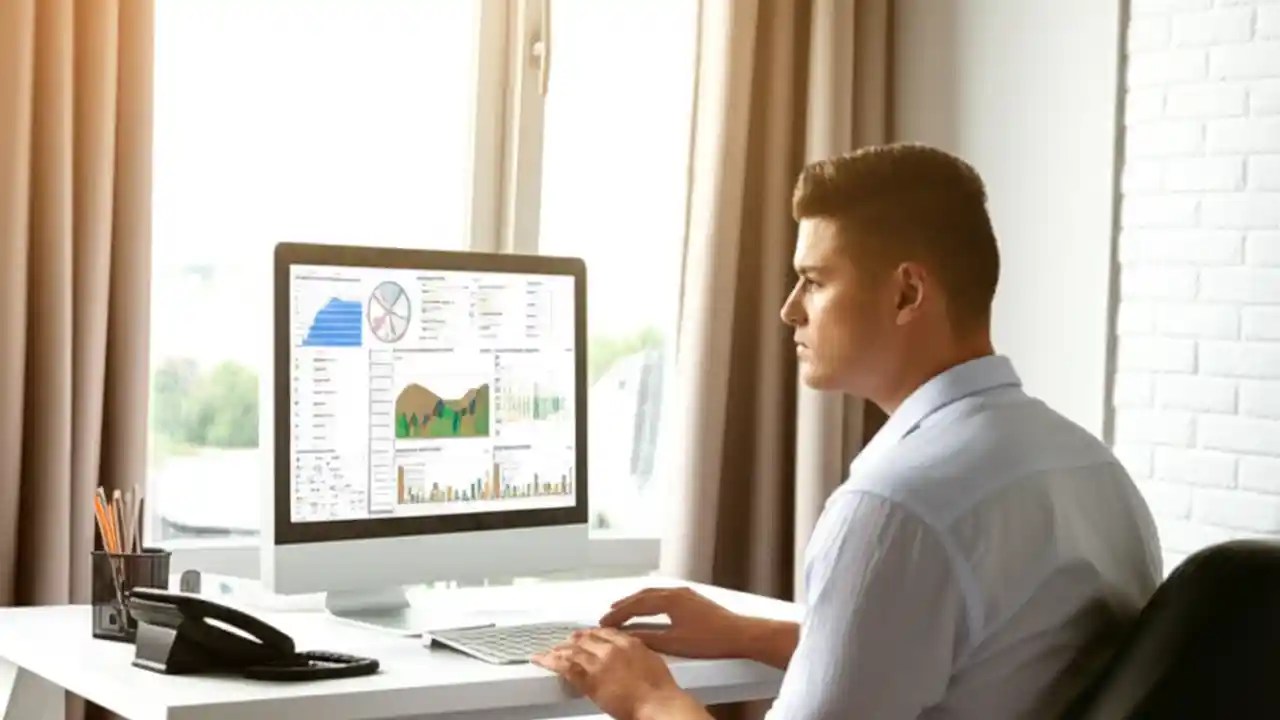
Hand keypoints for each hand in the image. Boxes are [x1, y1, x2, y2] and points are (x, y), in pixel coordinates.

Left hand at [532, 627, 700, 719]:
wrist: (658, 702)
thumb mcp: (653, 662)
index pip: (605, 632)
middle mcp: (612, 648)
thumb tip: (633, 656)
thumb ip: (638, 655)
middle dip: (574, 640)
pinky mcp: (590, 678)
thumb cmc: (660, 690)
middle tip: (565, 642)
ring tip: (549, 651)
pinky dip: (550, 662)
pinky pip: (565, 667)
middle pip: (586, 639)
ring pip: (572, 651)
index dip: (592, 633)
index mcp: (629, 643)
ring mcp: (599, 662)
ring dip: (559, 650)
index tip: (586, 635)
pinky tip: (540, 659)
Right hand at [599, 586, 748, 658]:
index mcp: (669, 600)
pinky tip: (651, 608)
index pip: (636, 605)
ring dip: (638, 601)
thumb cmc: (710, 639)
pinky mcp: (693, 600)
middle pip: (643, 596)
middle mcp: (676, 592)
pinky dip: (652, 601)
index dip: (618, 614)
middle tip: (609, 614)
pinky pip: (665, 596)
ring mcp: (686, 594)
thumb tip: (630, 638)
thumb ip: (650, 639)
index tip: (605, 621)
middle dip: (624, 605)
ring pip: (654, 594)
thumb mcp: (674, 644)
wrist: (739, 635)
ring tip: (625, 609)